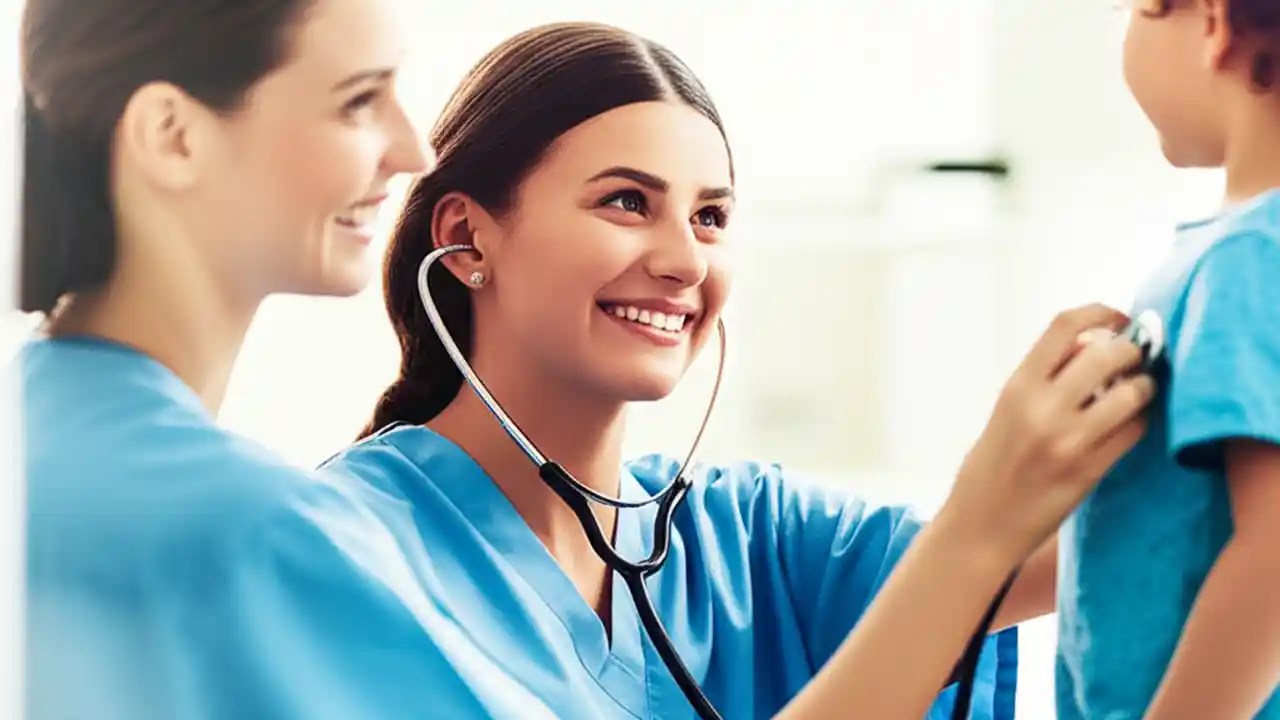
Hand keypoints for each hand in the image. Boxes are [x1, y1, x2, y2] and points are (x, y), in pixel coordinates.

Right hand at [940, 303, 1155, 568]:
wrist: (981, 524)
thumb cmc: (993, 464)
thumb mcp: (1007, 410)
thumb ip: (1045, 378)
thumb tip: (1093, 344)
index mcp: (1017, 387)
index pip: (1065, 327)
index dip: (1100, 312)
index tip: (1118, 318)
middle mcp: (1042, 408)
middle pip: (1107, 353)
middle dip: (1133, 350)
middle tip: (1138, 358)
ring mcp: (1067, 440)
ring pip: (1131, 393)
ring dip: (1144, 387)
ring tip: (1138, 392)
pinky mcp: (1089, 470)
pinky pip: (1134, 432)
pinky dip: (1140, 421)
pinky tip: (1131, 423)